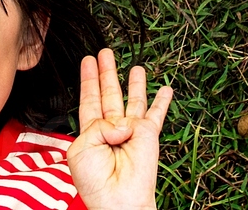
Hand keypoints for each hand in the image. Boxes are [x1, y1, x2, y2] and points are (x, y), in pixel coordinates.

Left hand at [66, 49, 172, 209]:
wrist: (118, 202)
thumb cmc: (96, 183)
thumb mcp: (81, 148)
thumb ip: (97, 125)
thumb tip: (123, 123)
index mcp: (91, 132)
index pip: (89, 99)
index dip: (89, 79)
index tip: (88, 61)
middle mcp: (112, 128)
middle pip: (109, 92)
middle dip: (107, 72)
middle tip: (106, 52)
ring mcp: (131, 130)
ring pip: (133, 99)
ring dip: (135, 83)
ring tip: (136, 66)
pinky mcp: (148, 135)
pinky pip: (156, 114)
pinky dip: (162, 102)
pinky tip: (166, 89)